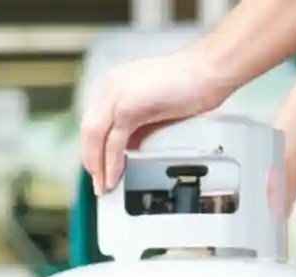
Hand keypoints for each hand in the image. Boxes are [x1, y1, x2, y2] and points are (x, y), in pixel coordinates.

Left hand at [79, 48, 230, 194]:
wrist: (207, 71)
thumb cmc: (187, 84)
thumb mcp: (150, 107)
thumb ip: (134, 126)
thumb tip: (125, 150)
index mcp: (113, 84)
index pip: (92, 123)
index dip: (92, 149)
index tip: (97, 167)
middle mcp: (110, 87)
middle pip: (88, 132)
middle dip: (91, 161)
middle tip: (98, 183)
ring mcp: (117, 95)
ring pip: (95, 138)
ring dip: (98, 166)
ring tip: (104, 186)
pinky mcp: (128, 107)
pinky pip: (113, 142)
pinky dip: (112, 163)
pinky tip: (114, 176)